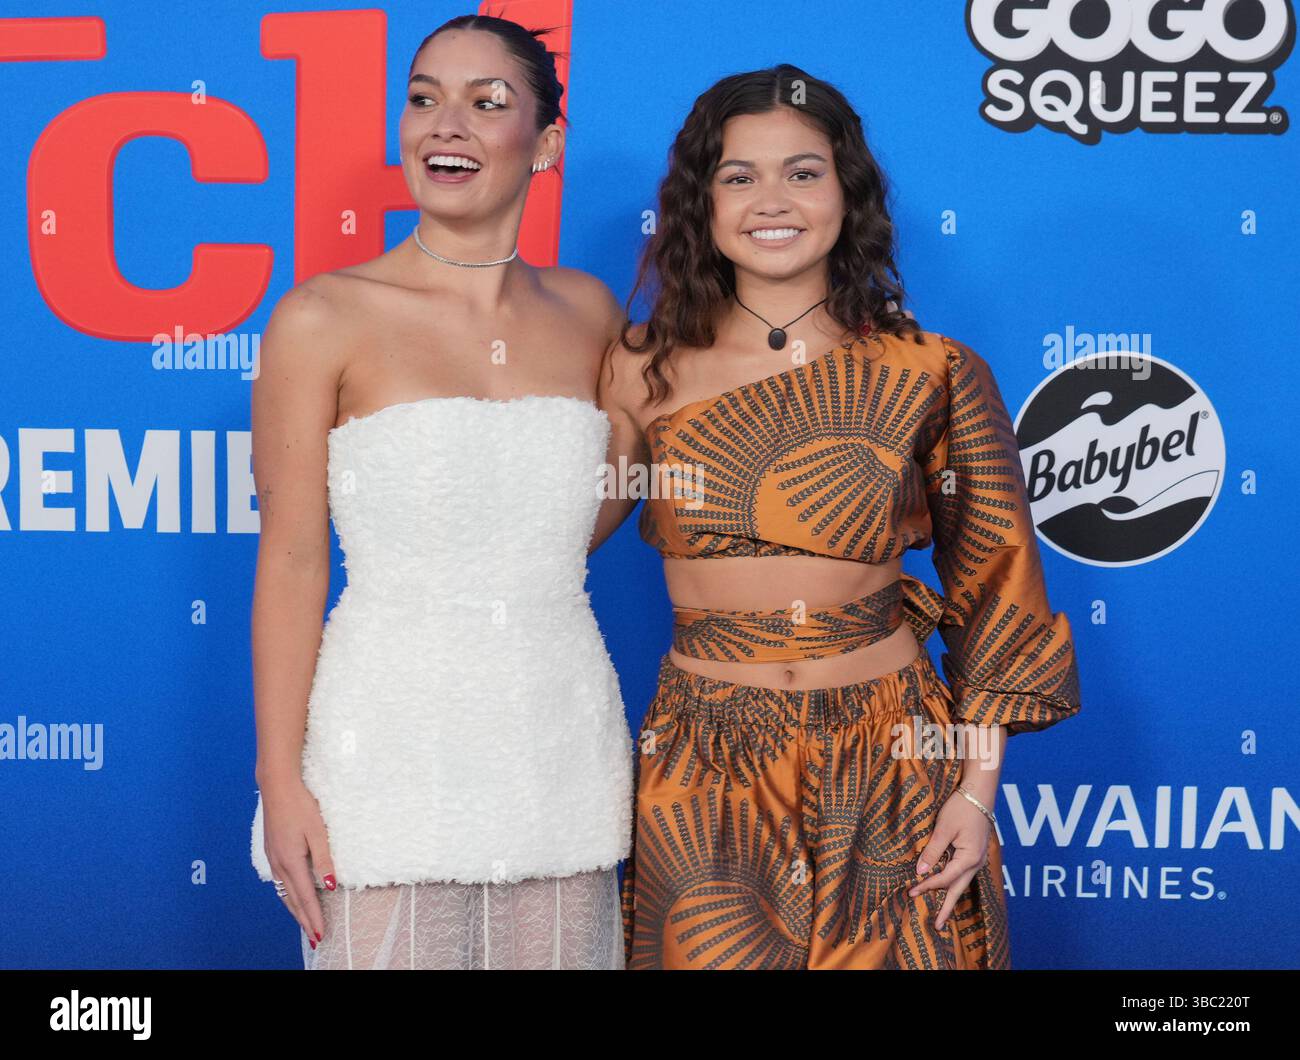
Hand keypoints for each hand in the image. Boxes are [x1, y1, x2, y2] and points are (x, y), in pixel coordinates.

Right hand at [260, 777, 335, 945]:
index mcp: (291, 862)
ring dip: (295, 910)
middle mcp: (279, 864)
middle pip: (292, 900)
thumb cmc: (300, 805)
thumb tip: (330, 886)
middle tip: (314, 938)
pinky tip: (292, 897)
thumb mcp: (318, 832)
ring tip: (305, 923)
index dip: (313, 917)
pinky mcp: (272, 851)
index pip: (305, 897)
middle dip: (304, 920)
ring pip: (285, 892)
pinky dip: (288, 895)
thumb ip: (324, 860)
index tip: (320, 934)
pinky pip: (280, 881)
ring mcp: (273, 858)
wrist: (277, 786)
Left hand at [907, 789, 991, 930]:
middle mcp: (976, 863)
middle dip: (947, 908)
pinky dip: (952, 881)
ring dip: (949, 896)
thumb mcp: (944, 828)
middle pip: (958, 889)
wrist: (980, 794)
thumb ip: (933, 851)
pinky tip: (945, 886)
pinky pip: (961, 872)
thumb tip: (921, 870)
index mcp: (969, 859)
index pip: (945, 878)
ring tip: (941, 913)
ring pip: (960, 882)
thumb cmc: (962, 808)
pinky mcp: (973, 853)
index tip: (911, 892)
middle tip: (937, 926)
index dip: (927, 886)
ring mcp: (976, 858)